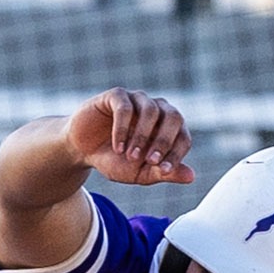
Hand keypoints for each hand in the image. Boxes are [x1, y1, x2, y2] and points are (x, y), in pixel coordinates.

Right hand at [65, 88, 195, 186]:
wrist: (83, 150)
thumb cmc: (114, 159)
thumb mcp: (139, 172)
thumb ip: (163, 173)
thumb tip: (191, 176)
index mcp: (168, 128)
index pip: (183, 137)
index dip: (176, 154)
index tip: (163, 171)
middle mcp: (157, 109)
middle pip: (174, 118)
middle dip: (163, 142)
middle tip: (150, 161)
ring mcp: (137, 99)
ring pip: (150, 111)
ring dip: (141, 137)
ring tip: (129, 156)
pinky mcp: (116, 96)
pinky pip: (125, 108)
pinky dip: (122, 129)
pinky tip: (118, 147)